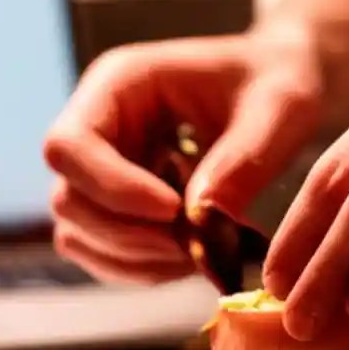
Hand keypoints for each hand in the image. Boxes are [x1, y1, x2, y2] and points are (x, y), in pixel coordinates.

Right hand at [42, 27, 323, 283]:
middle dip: (127, 234)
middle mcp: (95, 126)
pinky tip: (190, 257)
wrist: (280, 90)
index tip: (173, 210)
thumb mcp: (281, 107)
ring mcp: (98, 169)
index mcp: (117, 83)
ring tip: (198, 253)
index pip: (70, 145)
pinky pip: (102, 253)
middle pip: (67, 199)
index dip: (111, 187)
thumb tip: (200, 215)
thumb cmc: (278, 81)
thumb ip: (245, 156)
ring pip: (77, 233)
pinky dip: (141, 268)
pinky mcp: (114, 206)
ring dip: (134, 257)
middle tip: (194, 245)